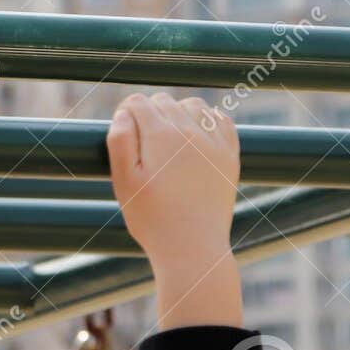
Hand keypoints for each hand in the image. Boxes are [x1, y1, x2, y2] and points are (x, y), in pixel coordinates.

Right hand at [107, 93, 242, 328]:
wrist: (192, 247)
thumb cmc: (152, 218)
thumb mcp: (123, 181)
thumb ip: (119, 141)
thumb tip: (124, 113)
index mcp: (160, 136)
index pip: (137, 102)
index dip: (125, 113)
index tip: (123, 132)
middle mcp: (191, 131)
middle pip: (164, 101)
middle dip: (148, 113)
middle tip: (142, 143)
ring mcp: (214, 142)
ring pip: (193, 105)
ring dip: (177, 113)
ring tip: (167, 138)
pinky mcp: (230, 155)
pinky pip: (220, 120)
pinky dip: (206, 120)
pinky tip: (195, 137)